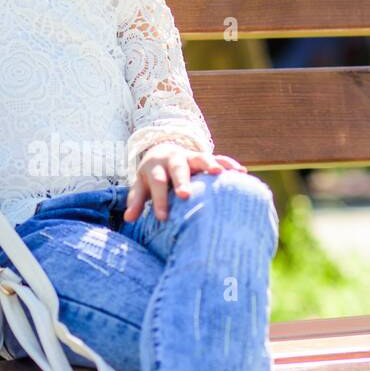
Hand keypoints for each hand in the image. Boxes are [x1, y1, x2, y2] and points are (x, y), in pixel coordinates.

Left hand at [124, 143, 246, 222]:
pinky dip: (229, 164)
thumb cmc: (152, 177)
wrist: (163, 151)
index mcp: (156, 168)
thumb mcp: (141, 186)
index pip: (157, 184)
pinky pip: (219, 158)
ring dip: (210, 164)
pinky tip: (241, 172)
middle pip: (177, 169)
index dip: (159, 200)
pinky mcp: (205, 158)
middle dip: (182, 181)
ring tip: (219, 174)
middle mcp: (174, 160)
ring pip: (200, 158)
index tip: (162, 217)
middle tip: (185, 195)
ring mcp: (191, 157)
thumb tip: (128, 219)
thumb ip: (136, 201)